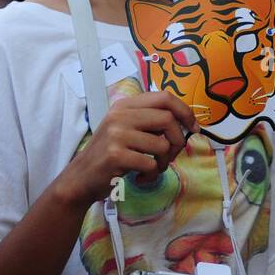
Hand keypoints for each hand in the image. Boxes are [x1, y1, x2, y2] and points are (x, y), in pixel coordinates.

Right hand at [54, 91, 197, 207]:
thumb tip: (185, 124)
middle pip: (168, 119)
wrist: (80, 177)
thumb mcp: (124, 129)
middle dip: (177, 141)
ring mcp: (117, 134)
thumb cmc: (108, 154)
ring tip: (152, 168)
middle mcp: (120, 115)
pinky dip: (152, 175)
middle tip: (170, 155)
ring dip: (163, 162)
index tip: (193, 128)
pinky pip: (151, 164)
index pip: (164, 97)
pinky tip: (140, 177)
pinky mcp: (116, 155)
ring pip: (162, 145)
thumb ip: (149, 122)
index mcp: (125, 105)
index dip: (185, 111)